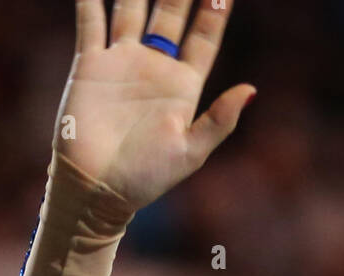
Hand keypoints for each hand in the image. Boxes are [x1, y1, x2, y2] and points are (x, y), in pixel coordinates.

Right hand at [52, 0, 255, 216]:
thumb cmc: (147, 178)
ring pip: (132, 8)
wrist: (98, 190)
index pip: (204, 36)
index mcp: (183, 86)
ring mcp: (122, 62)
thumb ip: (220, 120)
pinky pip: (91, 21)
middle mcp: (154, 67)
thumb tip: (252, 90)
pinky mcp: (91, 64)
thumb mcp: (191, 152)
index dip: (215, 8)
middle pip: (171, 12)